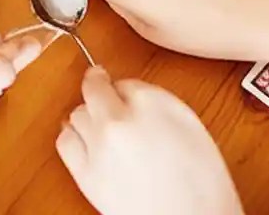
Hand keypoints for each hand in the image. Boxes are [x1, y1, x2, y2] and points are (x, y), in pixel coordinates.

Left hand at [58, 69, 241, 214]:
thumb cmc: (202, 186)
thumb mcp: (192, 128)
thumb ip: (161, 105)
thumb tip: (138, 99)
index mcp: (153, 103)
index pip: (126, 82)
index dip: (126, 91)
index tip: (126, 96)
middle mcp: (121, 118)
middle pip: (95, 91)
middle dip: (101, 93)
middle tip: (105, 95)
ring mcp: (99, 145)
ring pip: (78, 113)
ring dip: (88, 115)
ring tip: (100, 125)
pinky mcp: (85, 172)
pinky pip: (66, 141)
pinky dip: (72, 136)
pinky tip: (83, 140)